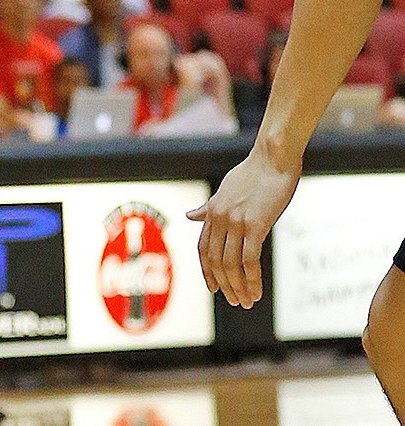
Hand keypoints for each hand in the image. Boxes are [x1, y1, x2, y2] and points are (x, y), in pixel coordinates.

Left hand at [188, 149, 299, 306]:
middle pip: (214, 260)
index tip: (214, 288)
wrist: (273, 159)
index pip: (203, 248)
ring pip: (230, 264)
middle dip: (223, 284)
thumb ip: (209, 208)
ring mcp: (235, 222)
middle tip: (235, 302)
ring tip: (246, 302)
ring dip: (238, 287)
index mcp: (212, 212)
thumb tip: (189, 216)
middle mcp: (219, 218)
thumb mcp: (225, 190)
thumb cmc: (253, 174)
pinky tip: (257, 292)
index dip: (207, 271)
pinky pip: (249, 259)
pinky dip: (251, 280)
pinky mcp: (255, 225)